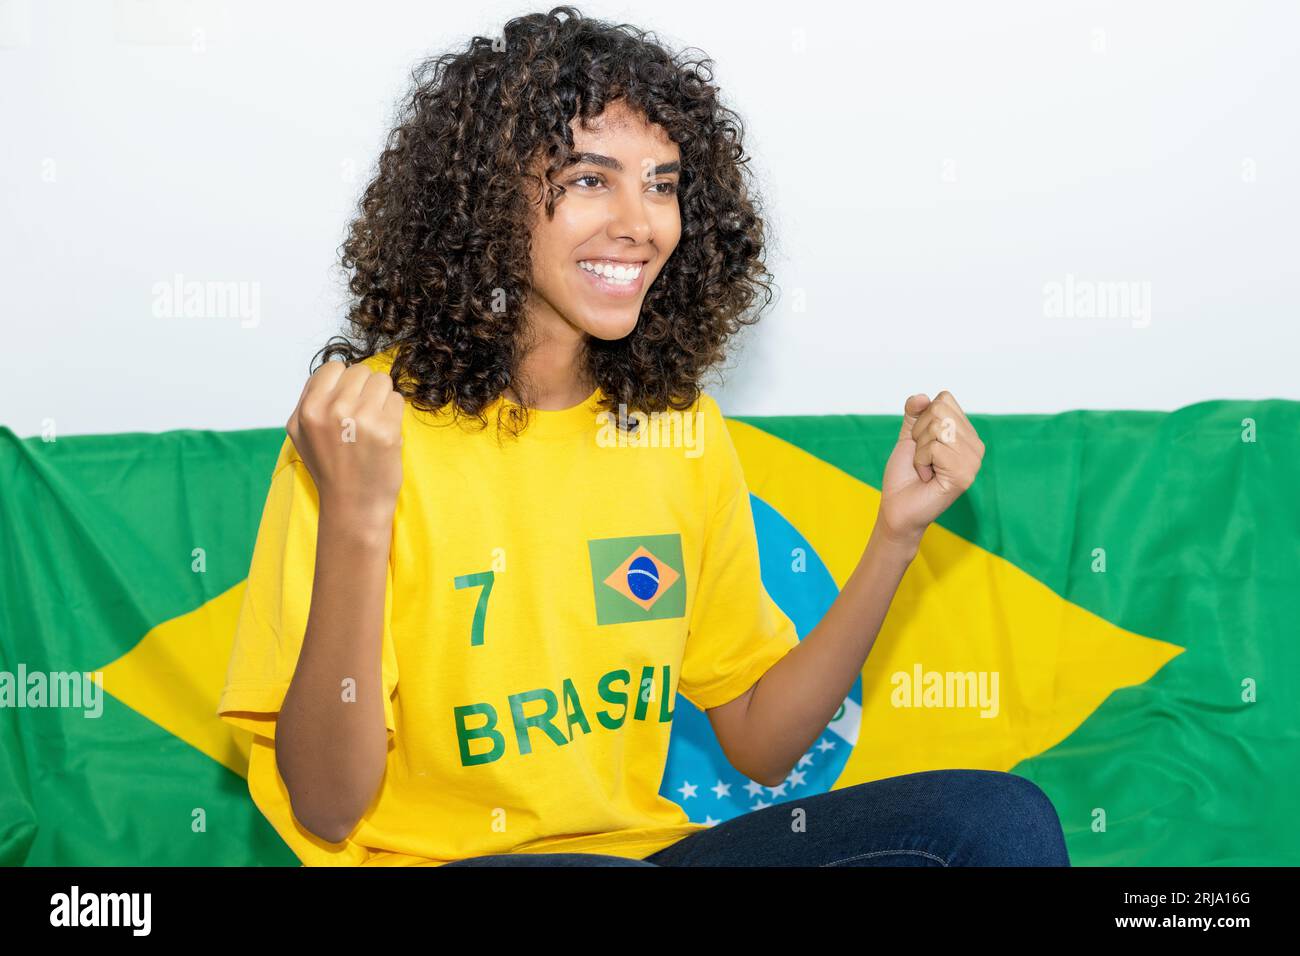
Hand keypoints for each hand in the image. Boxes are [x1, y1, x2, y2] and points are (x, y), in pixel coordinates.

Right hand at [286, 361, 406, 517]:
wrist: (352, 503)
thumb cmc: (329, 468)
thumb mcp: (301, 433)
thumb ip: (310, 399)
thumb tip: (332, 374)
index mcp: (309, 409)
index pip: (333, 367)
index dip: (343, 381)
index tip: (347, 399)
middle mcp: (333, 410)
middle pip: (360, 371)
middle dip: (364, 388)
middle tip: (362, 413)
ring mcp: (362, 419)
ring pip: (382, 381)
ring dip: (382, 398)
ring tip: (373, 421)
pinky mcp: (387, 430)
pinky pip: (397, 400)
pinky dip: (394, 413)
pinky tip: (384, 432)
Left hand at [876, 391, 984, 548]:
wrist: (897, 507)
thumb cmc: (904, 475)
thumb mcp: (908, 437)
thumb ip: (915, 414)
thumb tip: (922, 396)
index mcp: (966, 434)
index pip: (944, 399)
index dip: (922, 419)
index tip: (921, 443)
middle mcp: (975, 446)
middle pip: (940, 411)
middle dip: (919, 434)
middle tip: (922, 458)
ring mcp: (973, 461)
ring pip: (937, 428)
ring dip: (920, 449)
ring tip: (926, 468)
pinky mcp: (964, 474)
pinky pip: (935, 448)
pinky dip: (921, 461)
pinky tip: (927, 477)